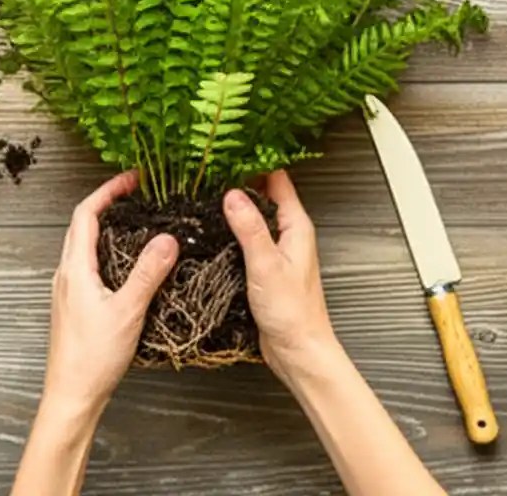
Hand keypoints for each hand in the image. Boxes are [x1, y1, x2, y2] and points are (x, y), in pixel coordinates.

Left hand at [42, 170, 179, 413]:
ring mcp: (68, 291)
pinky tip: (127, 265)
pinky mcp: (74, 305)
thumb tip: (167, 239)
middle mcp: (66, 275)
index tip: (131, 180)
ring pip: (84, 246)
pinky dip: (107, 252)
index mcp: (75, 269)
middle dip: (108, 204)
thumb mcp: (128, 311)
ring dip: (106, 228)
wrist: (72, 395)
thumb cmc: (93, 358)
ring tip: (135, 223)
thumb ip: (148, 273)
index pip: (85, 214)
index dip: (107, 191)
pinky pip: (89, 266)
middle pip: (81, 226)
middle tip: (135, 195)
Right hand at [223, 169, 339, 383]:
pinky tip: (215, 232)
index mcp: (296, 227)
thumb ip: (250, 228)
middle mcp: (289, 235)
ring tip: (209, 196)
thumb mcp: (266, 265)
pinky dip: (233, 231)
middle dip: (241, 182)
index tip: (230, 155)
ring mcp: (278, 251)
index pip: (277, 180)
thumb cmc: (293, 313)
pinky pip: (249, 239)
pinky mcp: (266, 268)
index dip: (255, 164)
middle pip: (265, 195)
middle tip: (212, 172)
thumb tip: (233, 195)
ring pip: (255, 218)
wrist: (298, 350)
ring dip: (236, 208)